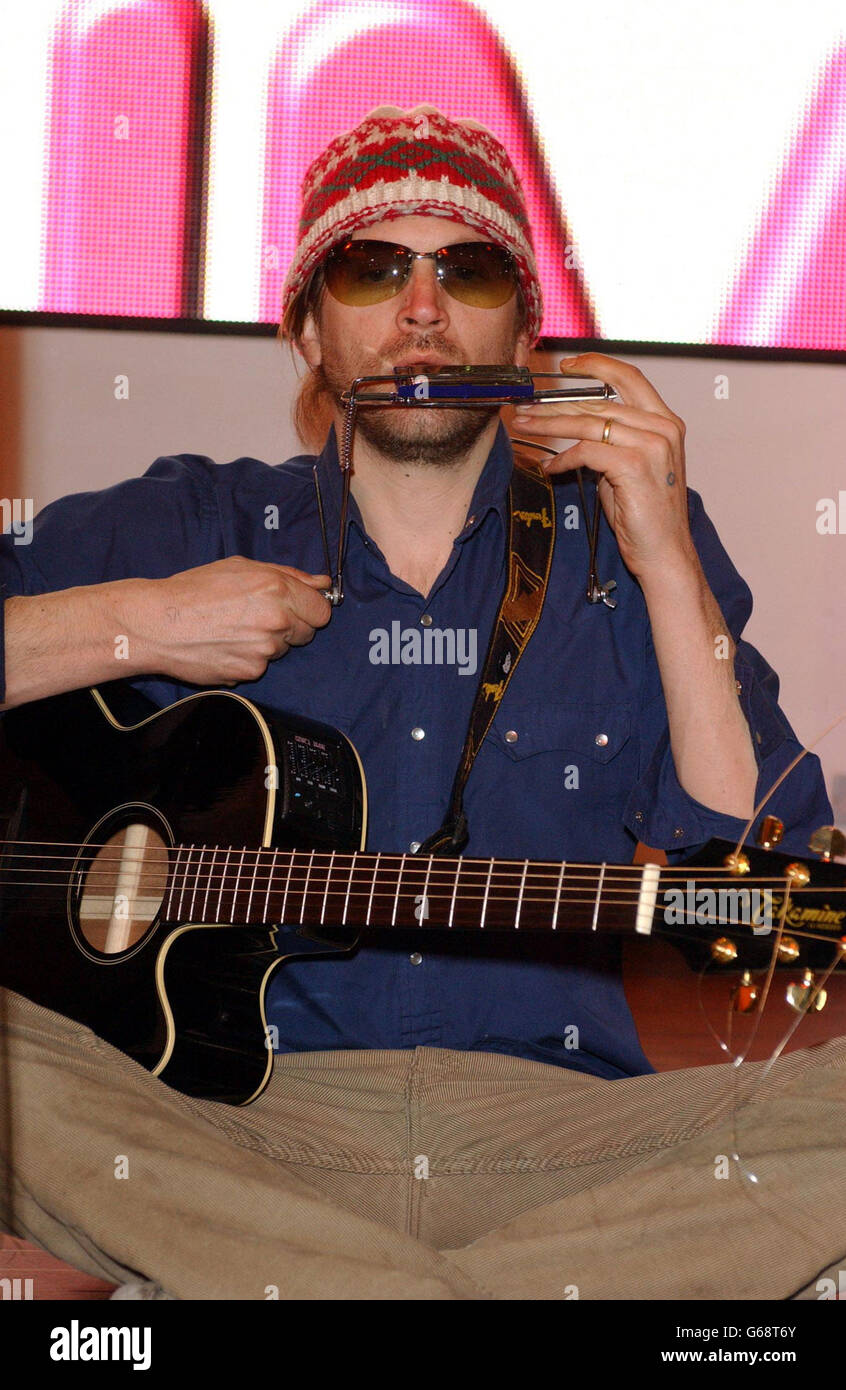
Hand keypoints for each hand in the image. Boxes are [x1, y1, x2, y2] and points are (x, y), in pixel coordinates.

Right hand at [141, 556, 330, 685]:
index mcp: (277, 588)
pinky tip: (226, 645)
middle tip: (258, 617)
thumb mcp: (241, 567)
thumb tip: (322, 583)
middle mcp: (276, 619)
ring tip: (234, 629)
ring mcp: (265, 649)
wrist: (158, 623)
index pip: (321, 610)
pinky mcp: (250, 672)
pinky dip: (249, 658)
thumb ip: (289, 575)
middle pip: (307, 632)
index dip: (310, 609)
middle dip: (290, 626)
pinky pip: (261, 665)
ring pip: (283, 649)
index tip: (297, 608)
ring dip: (268, 642)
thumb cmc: (194, 590)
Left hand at [512, 352, 696, 580]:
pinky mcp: (634, 466)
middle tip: (525, 407)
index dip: (596, 365)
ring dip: (549, 425)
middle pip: (599, 403)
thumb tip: (574, 425)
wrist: (664, 553)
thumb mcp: (628, 467)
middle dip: (555, 404)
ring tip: (524, 426)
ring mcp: (651, 445)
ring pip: (588, 424)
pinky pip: (587, 451)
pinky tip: (550, 468)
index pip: (629, 377)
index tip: (567, 366)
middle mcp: (662, 428)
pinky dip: (563, 458)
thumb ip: (610, 441)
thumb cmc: (645, 514)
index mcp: (665, 422)